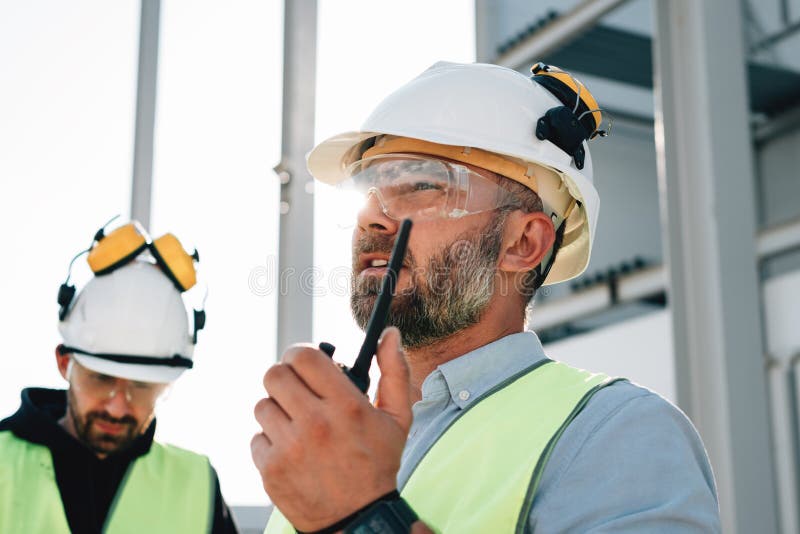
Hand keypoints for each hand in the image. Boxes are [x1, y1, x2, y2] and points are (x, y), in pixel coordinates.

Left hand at [251, 327, 412, 530]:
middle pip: (274, 375)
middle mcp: (315, 424)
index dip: (301, 354)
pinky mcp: (271, 469)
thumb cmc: (378, 464)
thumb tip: (389, 334)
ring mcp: (289, 448)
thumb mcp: (397, 418)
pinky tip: (292, 450)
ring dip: (278, 411)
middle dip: (286, 378)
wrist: (359, 519)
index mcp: (345, 406)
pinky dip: (271, 441)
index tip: (305, 363)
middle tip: (298, 390)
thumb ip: (393, 371)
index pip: (303, 356)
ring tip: (299, 425)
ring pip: (262, 405)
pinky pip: (257, 437)